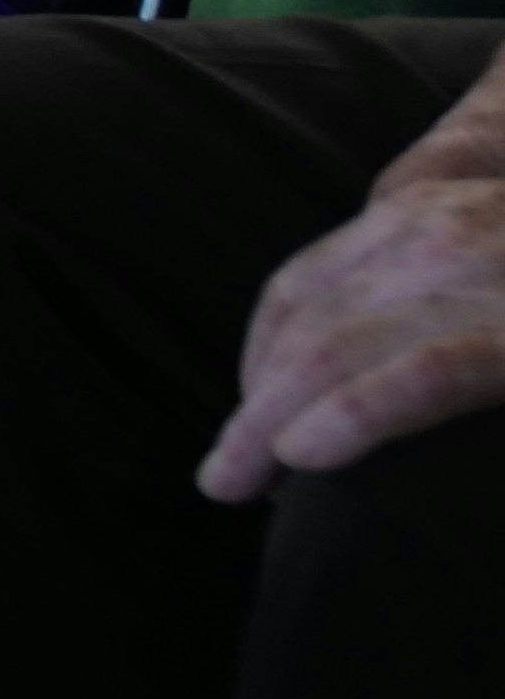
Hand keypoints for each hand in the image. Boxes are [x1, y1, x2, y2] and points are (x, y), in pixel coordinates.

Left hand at [205, 57, 504, 495]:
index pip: (301, 286)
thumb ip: (428, 288)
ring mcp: (481, 272)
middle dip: (252, 406)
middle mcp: (437, 232)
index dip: (258, 357)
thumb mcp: (474, 249)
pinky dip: (354, 414)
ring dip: (272, 424)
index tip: (248, 423)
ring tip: (237, 484)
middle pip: (303, 322)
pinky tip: (308, 456)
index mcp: (427, 214)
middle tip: (220, 479)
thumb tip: (365, 360)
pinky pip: (422, 374)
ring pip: (336, 348)